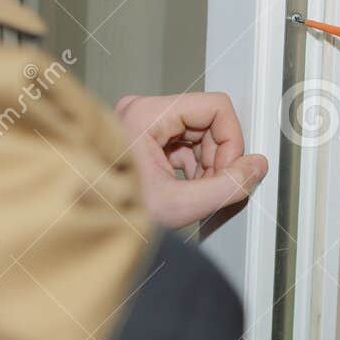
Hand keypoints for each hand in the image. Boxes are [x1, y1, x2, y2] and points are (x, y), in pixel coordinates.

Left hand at [113, 92, 267, 228]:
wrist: (84, 231)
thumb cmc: (113, 214)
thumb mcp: (180, 204)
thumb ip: (227, 186)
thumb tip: (255, 167)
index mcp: (145, 114)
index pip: (215, 107)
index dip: (232, 140)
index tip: (231, 170)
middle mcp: (142, 111)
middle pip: (207, 120)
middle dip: (219, 156)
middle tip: (214, 186)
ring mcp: (140, 123)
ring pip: (198, 134)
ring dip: (207, 164)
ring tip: (198, 192)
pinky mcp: (142, 137)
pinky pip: (183, 144)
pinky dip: (193, 167)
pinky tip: (187, 189)